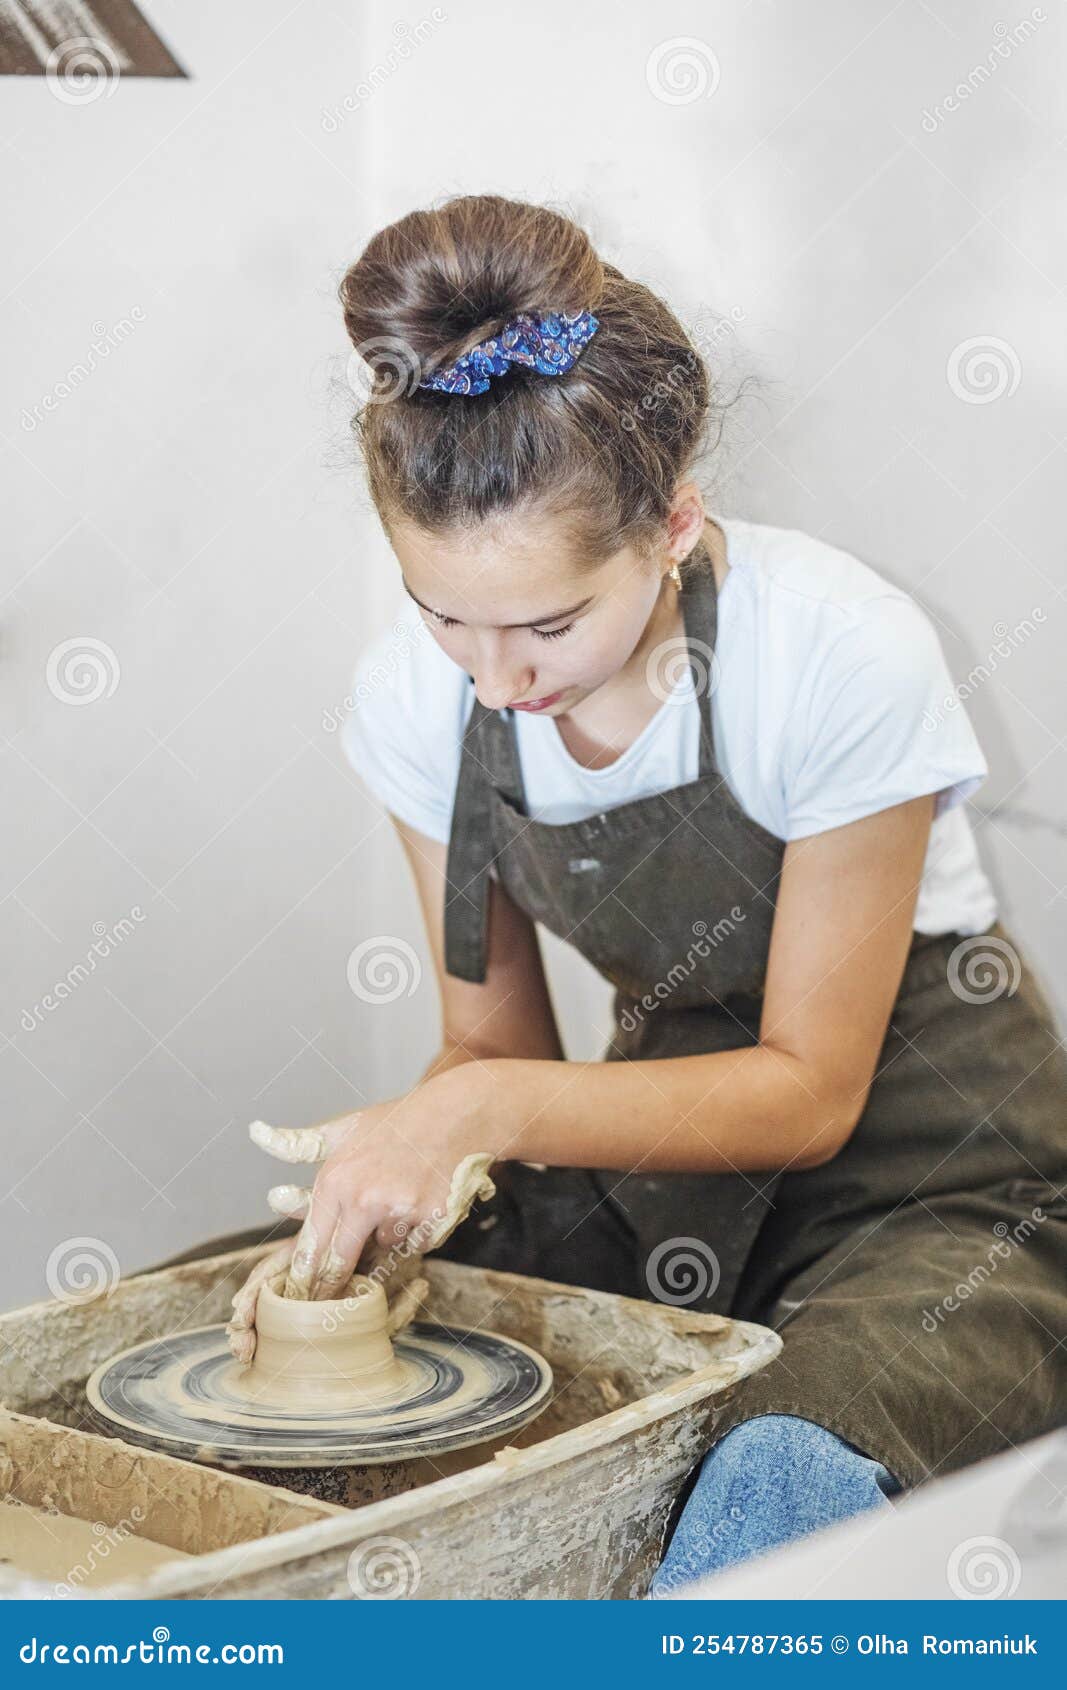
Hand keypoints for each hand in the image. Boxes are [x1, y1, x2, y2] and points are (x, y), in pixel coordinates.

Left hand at [225, 1066, 498, 1361]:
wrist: (456, 1114)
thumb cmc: (397, 1122)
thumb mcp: (343, 1129)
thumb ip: (297, 1143)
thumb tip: (256, 1132)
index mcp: (336, 1181)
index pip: (312, 1248)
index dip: (303, 1281)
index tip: (298, 1300)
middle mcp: (365, 1201)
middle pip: (340, 1265)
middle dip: (331, 1289)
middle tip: (328, 1304)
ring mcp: (401, 1214)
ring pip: (383, 1250)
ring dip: (384, 1240)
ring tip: (397, 1201)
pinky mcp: (433, 1223)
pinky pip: (414, 1245)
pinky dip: (415, 1233)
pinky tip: (420, 1201)